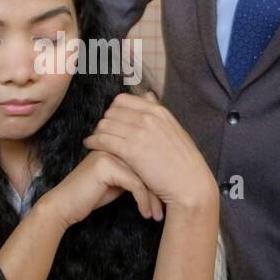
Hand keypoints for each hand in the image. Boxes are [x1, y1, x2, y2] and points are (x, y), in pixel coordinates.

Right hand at [40, 149, 164, 228]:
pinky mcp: (106, 165)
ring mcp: (109, 152)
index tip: (166, 200)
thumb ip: (135, 172)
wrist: (65, 205)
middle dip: (160, 190)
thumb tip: (160, 179)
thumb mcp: (118, 181)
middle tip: (165, 210)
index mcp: (119, 143)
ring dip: (154, 199)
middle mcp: (115, 143)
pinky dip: (143, 201)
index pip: (148, 157)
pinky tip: (145, 214)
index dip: (159, 180)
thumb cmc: (91, 195)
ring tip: (157, 216)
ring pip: (144, 175)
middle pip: (148, 165)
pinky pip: (135, 184)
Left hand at [82, 91, 217, 211]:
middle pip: (111, 111)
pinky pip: (104, 140)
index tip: (112, 121)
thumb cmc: (183, 162)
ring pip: (105, 124)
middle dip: (104, 121)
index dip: (113, 110)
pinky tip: (90, 146)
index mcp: (159, 111)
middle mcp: (148, 118)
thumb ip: (158, 113)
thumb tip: (147, 95)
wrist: (189, 184)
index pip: (123, 100)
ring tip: (94, 140)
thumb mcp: (174, 130)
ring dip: (97, 132)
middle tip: (101, 132)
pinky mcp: (132, 151)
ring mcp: (140, 133)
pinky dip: (93, 142)